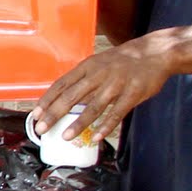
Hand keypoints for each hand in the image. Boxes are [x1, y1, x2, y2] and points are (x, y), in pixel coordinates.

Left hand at [32, 36, 172, 141]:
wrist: (155, 53)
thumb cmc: (123, 61)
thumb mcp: (99, 63)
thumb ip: (84, 79)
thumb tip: (64, 99)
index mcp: (88, 67)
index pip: (62, 84)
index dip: (48, 99)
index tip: (36, 114)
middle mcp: (99, 74)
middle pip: (72, 96)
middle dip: (54, 114)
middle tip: (42, 128)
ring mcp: (116, 84)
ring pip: (93, 107)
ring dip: (78, 123)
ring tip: (66, 137)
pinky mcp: (132, 93)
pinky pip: (116, 113)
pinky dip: (105, 126)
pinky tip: (96, 137)